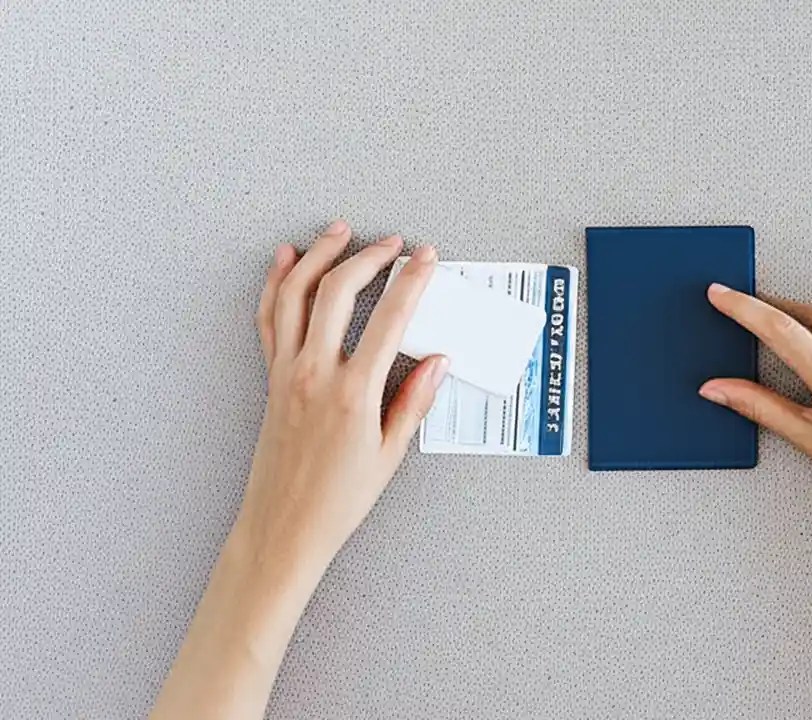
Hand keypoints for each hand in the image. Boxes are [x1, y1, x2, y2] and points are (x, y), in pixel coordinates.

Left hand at [243, 219, 447, 569]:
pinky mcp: (271, 378)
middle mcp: (315, 373)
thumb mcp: (389, 454)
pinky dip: (276, 284)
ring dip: (318, 256)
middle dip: (369, 257)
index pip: (390, 318)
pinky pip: (269, 319)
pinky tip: (286, 262)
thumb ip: (413, 401)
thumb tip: (438, 362)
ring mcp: (287, 372)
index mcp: (353, 393)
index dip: (412, 281)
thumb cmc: (337, 500)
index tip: (426, 259)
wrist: (282, 527)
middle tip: (391, 243)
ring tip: (338, 233)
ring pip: (295, 294)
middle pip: (339, 292)